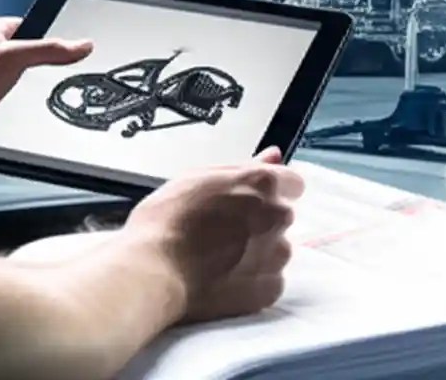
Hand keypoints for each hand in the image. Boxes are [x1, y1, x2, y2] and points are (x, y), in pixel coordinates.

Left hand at [0, 17, 92, 166]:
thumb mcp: (12, 57)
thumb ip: (50, 49)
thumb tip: (82, 44)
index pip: (31, 25)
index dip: (51, 35)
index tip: (68, 46)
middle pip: (30, 56)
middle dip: (40, 69)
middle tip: (42, 76)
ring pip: (21, 82)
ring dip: (25, 92)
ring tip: (20, 96)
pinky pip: (10, 101)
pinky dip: (14, 108)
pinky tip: (11, 111)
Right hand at [124, 147, 303, 323]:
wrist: (153, 272)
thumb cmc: (166, 222)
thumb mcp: (198, 177)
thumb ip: (244, 166)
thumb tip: (273, 157)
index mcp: (264, 184)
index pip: (292, 183)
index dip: (269, 192)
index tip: (249, 203)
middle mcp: (278, 216)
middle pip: (282, 217)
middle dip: (261, 222)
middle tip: (224, 232)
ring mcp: (277, 254)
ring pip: (277, 249)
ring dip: (258, 252)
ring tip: (220, 259)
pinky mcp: (270, 288)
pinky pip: (270, 280)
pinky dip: (253, 281)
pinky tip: (225, 279)